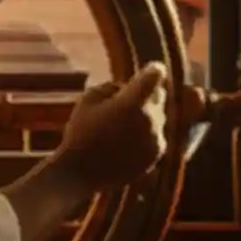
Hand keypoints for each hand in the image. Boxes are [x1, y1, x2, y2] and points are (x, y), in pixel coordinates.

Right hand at [57, 62, 167, 188]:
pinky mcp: (157, 154)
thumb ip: (112, 87)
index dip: (153, 70)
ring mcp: (156, 138)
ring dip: (147, 115)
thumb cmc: (80, 131)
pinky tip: (126, 139)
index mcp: (132, 103)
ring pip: (159, 116)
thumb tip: (127, 88)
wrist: (81, 171)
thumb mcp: (89, 98)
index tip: (151, 68)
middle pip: (159, 96)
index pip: (155, 76)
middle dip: (148, 95)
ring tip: (123, 124)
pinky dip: (147, 133)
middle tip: (128, 100)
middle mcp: (150, 120)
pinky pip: (158, 134)